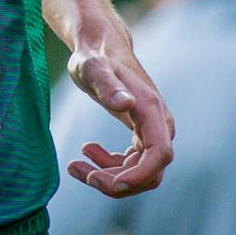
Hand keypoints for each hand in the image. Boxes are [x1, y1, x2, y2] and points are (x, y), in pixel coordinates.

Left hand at [65, 41, 174, 197]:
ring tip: (75, 166)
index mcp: (152, 111)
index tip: (112, 184)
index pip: (160, 154)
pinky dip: (110, 167)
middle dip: (116, 182)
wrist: (100, 50)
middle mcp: (159, 125)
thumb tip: (125, 104)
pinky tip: (87, 152)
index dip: (139, 176)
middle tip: (79, 172)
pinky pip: (131, 165)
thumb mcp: (93, 69)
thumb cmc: (94, 58)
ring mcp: (152, 132)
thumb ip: (108, 85)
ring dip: (109, 177)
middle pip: (149, 172)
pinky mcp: (142, 136)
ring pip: (140, 173)